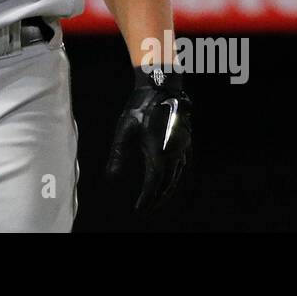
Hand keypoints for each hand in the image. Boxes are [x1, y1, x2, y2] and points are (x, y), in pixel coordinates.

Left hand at [105, 65, 192, 212]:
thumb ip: (118, 155)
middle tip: (147, 208)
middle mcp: (174, 152)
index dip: (147, 199)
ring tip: (157, 198)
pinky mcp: (185, 141)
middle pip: (167, 184)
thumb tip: (110, 178)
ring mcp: (182, 147)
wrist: (161, 86)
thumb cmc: (140, 107)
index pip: (153, 183)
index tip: (140, 209)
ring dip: (167, 190)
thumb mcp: (125, 130)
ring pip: (177, 176)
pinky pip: (182, 166)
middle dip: (157, 198)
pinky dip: (175, 177)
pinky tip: (170, 178)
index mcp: (158, 152)